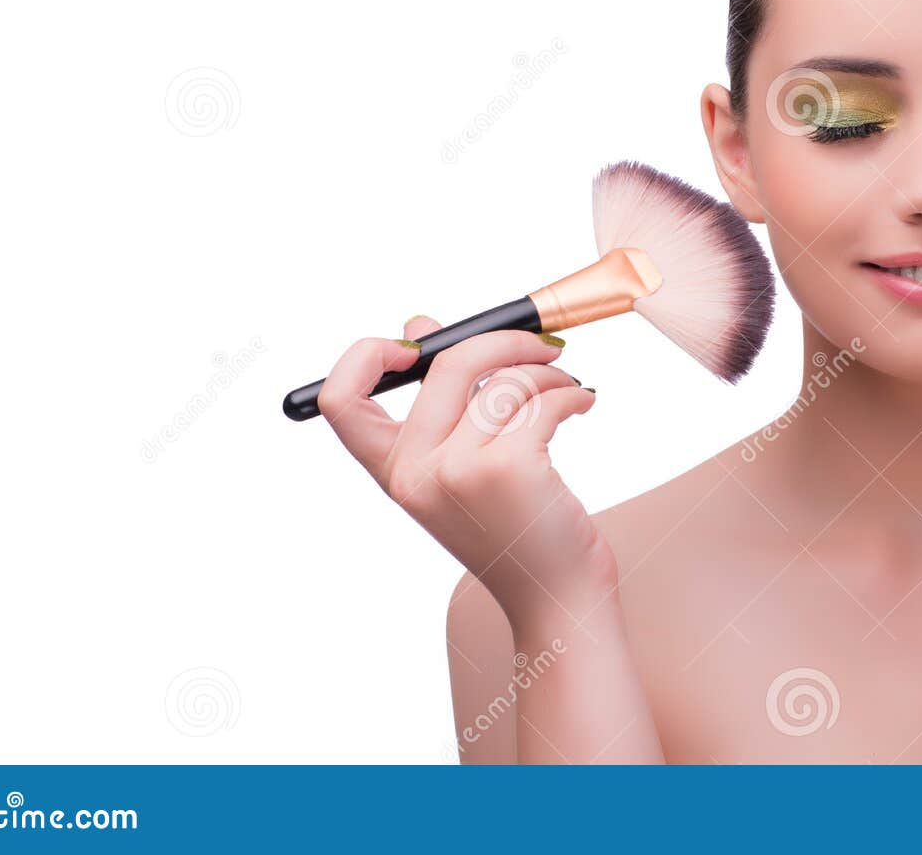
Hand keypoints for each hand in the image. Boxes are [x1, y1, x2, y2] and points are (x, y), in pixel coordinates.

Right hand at [317, 317, 614, 625]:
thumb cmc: (514, 528)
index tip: (415, 344)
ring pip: (506, 380)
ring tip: (567, 386)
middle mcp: (417, 473)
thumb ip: (440, 400)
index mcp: (394, 471)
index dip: (366, 356)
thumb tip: (422, 324)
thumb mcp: (461, 467)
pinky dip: (572, 393)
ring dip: (548, 371)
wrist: (555, 598)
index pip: (339, 401)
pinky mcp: (510, 469)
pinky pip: (543, 399)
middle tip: (540, 346)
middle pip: (446, 364)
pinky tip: (582, 404)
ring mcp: (460, 471)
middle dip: (504, 340)